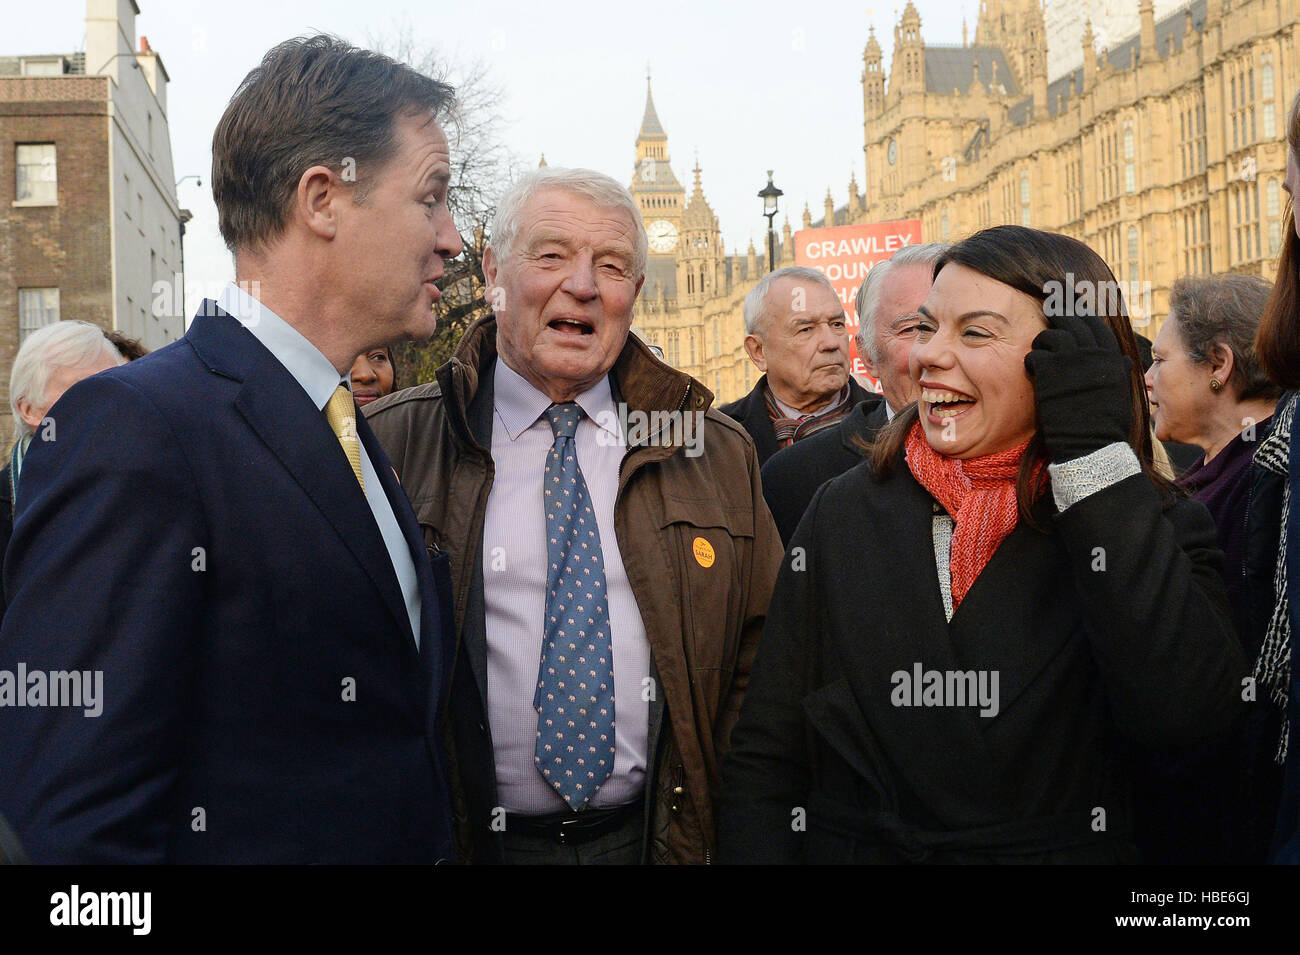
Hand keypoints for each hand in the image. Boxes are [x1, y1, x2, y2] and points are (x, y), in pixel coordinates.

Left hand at [1023, 314, 1132, 462]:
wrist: (1092, 445)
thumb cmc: (1106, 423)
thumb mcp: (1120, 390)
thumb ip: (1118, 371)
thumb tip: (1126, 361)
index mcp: (1111, 356)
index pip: (1095, 322)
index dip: (1081, 308)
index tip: (1071, 299)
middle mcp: (1093, 353)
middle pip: (1072, 320)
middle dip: (1059, 309)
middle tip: (1048, 300)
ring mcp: (1071, 360)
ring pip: (1052, 335)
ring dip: (1043, 340)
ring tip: (1041, 349)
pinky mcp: (1050, 371)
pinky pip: (1035, 354)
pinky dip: (1032, 359)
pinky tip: (1033, 368)